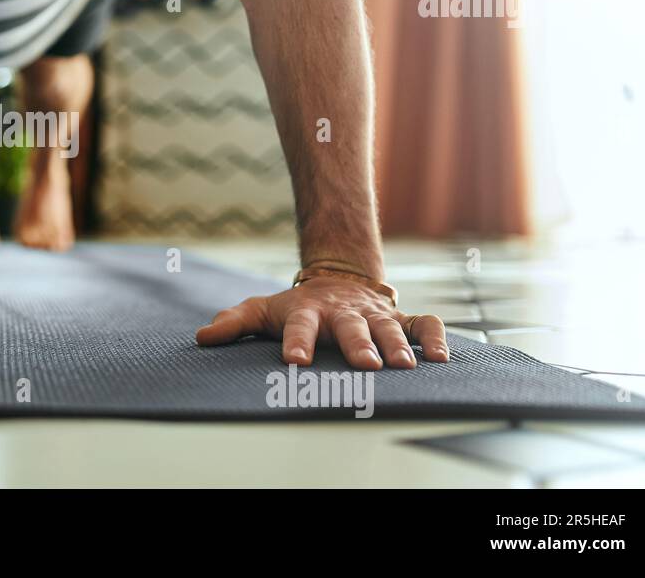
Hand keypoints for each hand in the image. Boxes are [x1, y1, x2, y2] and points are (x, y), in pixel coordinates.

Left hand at [196, 276, 448, 368]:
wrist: (336, 278)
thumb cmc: (296, 306)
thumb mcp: (262, 310)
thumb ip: (234, 322)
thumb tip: (202, 337)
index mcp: (307, 312)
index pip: (298, 326)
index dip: (296, 342)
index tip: (294, 361)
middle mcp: (343, 313)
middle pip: (351, 328)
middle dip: (358, 344)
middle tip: (367, 364)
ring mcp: (374, 315)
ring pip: (388, 327)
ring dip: (397, 346)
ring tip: (404, 366)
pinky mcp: (400, 318)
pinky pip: (423, 324)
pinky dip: (434, 337)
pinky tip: (441, 358)